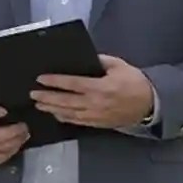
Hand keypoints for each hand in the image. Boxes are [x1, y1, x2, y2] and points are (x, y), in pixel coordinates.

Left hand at [29, 55, 154, 128]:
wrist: (150, 104)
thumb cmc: (134, 81)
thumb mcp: (118, 65)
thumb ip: (99, 61)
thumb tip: (83, 58)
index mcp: (99, 87)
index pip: (71, 84)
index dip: (55, 82)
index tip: (41, 79)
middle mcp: (95, 103)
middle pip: (66, 101)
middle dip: (47, 97)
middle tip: (32, 94)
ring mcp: (95, 116)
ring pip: (69, 114)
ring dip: (52, 109)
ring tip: (39, 104)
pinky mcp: (98, 124)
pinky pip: (77, 122)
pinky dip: (64, 118)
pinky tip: (55, 114)